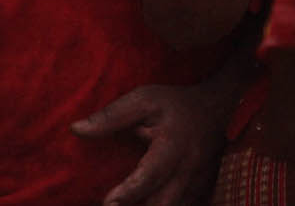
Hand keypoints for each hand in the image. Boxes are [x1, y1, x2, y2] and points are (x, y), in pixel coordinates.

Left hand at [71, 82, 227, 205]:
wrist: (218, 109)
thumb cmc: (175, 103)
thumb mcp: (143, 99)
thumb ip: (111, 116)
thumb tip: (76, 129)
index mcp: (173, 147)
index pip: (150, 176)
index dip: (129, 193)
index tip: (108, 203)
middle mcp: (189, 171)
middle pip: (164, 203)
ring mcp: (199, 184)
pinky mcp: (202, 191)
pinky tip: (144, 204)